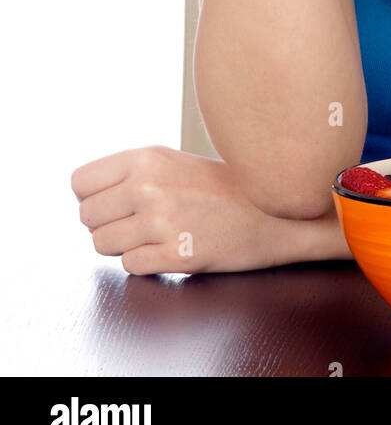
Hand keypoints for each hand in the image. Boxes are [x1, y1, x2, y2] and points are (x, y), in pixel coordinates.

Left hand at [70, 144, 338, 273]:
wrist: (277, 211)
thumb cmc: (225, 187)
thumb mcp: (175, 161)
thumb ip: (131, 172)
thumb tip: (84, 194)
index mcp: (147, 157)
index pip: (79, 182)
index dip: (94, 196)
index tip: (116, 202)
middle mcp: (149, 186)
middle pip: (87, 218)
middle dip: (109, 224)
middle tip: (142, 221)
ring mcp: (162, 222)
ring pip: (102, 245)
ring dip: (125, 245)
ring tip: (159, 234)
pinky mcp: (176, 255)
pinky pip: (129, 267)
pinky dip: (146, 263)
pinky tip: (174, 248)